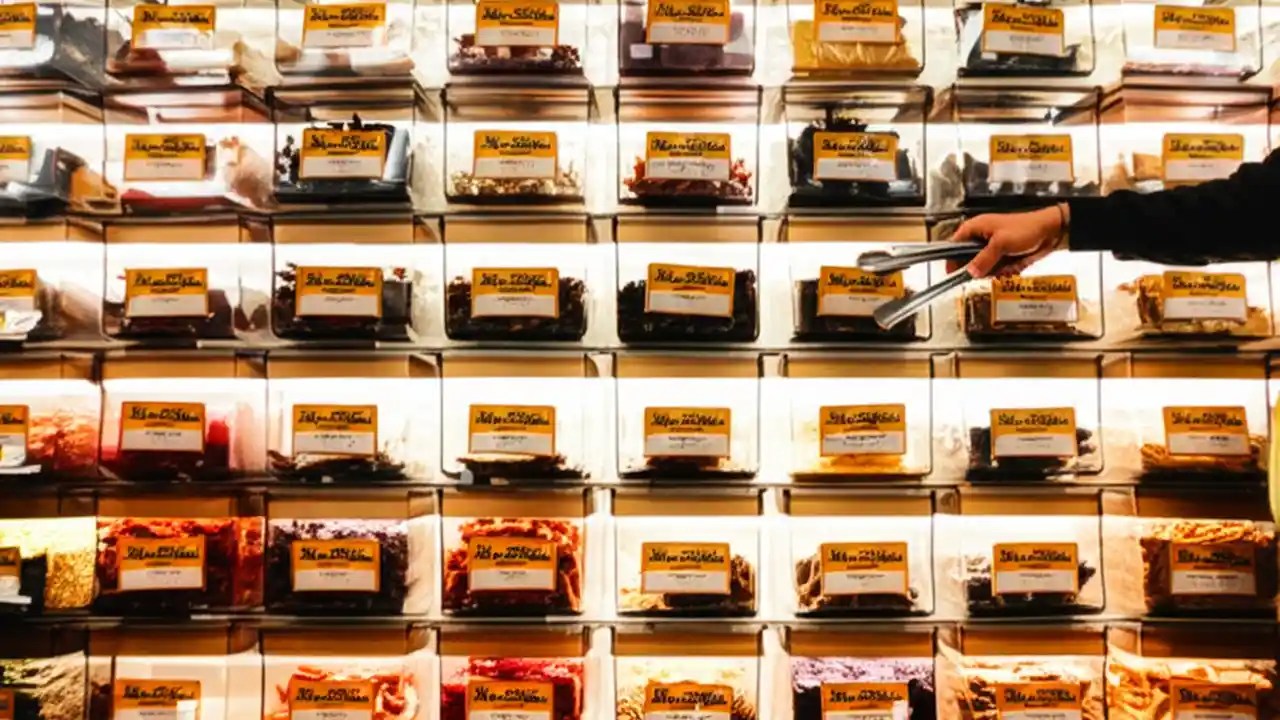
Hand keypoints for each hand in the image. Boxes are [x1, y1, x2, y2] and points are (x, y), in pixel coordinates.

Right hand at [945, 205, 1067, 277]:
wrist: (1051, 232)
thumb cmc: (1026, 228)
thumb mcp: (1001, 244)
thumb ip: (983, 260)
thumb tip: (970, 273)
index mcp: (976, 228)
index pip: (954, 244)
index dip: (952, 258)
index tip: (953, 272)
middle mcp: (982, 238)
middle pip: (968, 259)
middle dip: (979, 268)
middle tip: (989, 268)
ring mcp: (993, 248)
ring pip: (983, 268)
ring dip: (995, 270)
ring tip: (1007, 264)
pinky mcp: (1003, 256)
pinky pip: (997, 270)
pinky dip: (1005, 271)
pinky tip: (1014, 265)